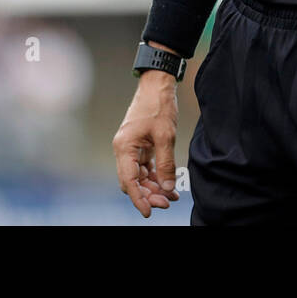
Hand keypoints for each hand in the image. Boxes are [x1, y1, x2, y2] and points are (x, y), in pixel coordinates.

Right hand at [113, 69, 180, 217]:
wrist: (157, 85)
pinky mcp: (140, 146)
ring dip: (154, 187)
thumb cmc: (158, 106)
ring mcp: (131, 148)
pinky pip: (145, 167)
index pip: (128, 181)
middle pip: (133, 181)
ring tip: (172, 196)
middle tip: (167, 203)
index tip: (149, 212)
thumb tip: (167, 188)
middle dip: (149, 194)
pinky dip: (156, 176)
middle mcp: (124, 150)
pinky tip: (169, 184)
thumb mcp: (166, 136)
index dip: (139, 199)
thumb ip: (166, 164)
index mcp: (124, 147)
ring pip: (139, 176)